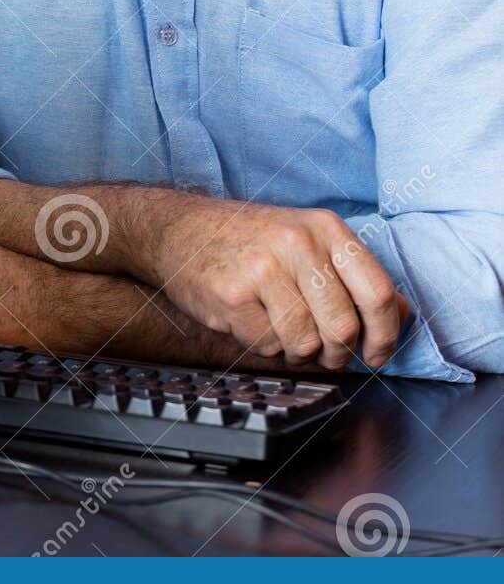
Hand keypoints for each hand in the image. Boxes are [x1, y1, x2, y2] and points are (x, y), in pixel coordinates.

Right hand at [149, 198, 410, 369]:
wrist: (180, 229)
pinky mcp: (234, 293)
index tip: (375, 354)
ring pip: (305, 343)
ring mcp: (265, 266)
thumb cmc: (250, 241)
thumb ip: (355, 275)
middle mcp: (299, 243)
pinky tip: (249, 318)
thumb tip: (402, 314)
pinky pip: (267, 346)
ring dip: (294, 350)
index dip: (384, 336)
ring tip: (277, 325)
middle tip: (321, 350)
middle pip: (343, 328)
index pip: (379, 293)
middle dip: (335, 353)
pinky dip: (262, 345)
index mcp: (326, 229)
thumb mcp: (309, 240)